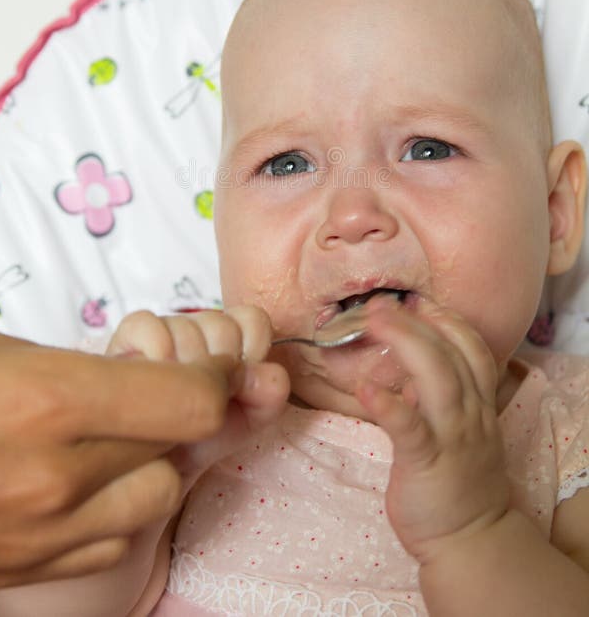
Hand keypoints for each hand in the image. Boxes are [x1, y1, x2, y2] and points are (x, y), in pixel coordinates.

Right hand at [0, 325, 263, 587]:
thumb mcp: (1, 351)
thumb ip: (78, 363)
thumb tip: (146, 367)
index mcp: (50, 400)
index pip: (192, 401)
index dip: (216, 375)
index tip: (213, 360)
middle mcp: (54, 477)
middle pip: (178, 452)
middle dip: (180, 417)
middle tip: (155, 388)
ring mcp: (37, 534)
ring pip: (152, 501)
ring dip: (150, 464)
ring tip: (117, 434)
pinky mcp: (19, 569)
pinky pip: (109, 543)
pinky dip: (117, 509)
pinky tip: (87, 480)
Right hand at [107, 307, 289, 482]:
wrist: (160, 467)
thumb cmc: (206, 435)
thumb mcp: (250, 419)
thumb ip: (270, 394)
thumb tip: (266, 374)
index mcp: (233, 337)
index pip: (252, 318)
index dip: (252, 349)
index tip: (241, 383)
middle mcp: (199, 327)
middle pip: (221, 325)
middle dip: (219, 370)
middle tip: (207, 399)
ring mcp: (164, 330)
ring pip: (186, 328)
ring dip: (186, 373)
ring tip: (179, 403)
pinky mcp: (128, 337)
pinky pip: (147, 323)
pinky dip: (156, 351)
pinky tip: (155, 385)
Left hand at [356, 295, 509, 565]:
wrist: (471, 541)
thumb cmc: (455, 482)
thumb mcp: (454, 431)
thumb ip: (435, 398)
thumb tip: (407, 368)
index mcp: (476, 405)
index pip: (471, 350)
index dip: (447, 321)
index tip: (420, 301)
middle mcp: (470, 415)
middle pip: (451, 355)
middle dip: (417, 322)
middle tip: (381, 302)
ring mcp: (452, 438)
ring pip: (438, 380)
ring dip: (406, 344)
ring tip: (374, 321)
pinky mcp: (427, 464)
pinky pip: (410, 429)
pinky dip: (389, 405)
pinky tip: (366, 388)